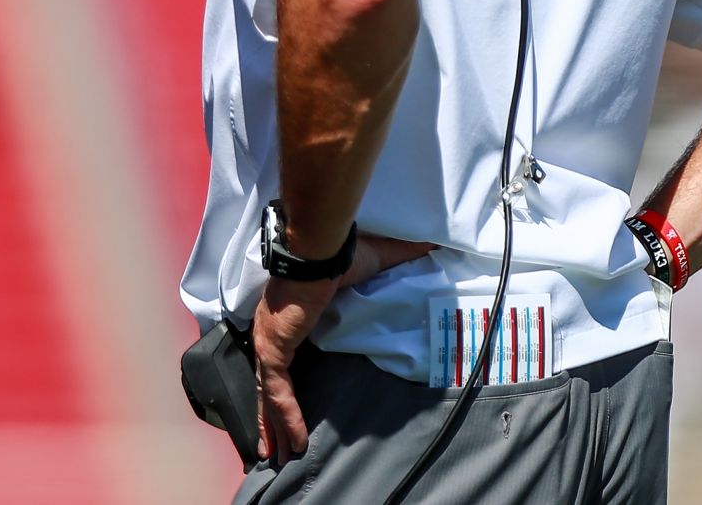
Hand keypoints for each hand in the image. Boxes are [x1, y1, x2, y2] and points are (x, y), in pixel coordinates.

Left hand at [251, 233, 435, 465]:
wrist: (318, 249)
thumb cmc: (339, 253)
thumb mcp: (374, 263)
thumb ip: (401, 258)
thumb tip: (432, 244)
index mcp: (288, 319)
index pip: (282, 361)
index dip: (283, 386)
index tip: (286, 409)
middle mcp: (273, 334)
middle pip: (269, 385)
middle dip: (271, 418)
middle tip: (274, 449)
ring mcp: (270, 342)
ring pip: (269, 394)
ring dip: (275, 426)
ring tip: (279, 457)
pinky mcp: (275, 348)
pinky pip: (278, 390)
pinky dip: (286, 415)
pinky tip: (294, 441)